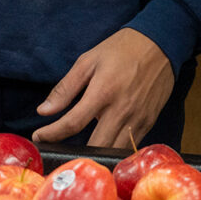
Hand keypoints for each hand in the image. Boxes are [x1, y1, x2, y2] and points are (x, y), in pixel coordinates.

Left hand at [32, 28, 175, 148]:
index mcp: (103, 92)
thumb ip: (65, 88)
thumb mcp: (88, 61)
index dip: (51, 134)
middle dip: (74, 154)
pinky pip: (128, 145)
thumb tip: (44, 111)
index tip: (39, 137)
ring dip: (95, 156)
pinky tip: (102, 143)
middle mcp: (121, 110)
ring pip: (113, 151)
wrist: (161, 43)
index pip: (72, 123)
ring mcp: (137, 119)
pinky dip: (114, 148)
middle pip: (94, 147)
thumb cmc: (122, 49)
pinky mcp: (148, 122)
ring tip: (79, 152)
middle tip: (58, 150)